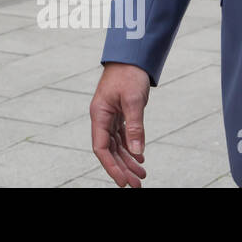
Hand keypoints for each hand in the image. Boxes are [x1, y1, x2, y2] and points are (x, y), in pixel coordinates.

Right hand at [89, 62, 149, 187]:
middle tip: (137, 184)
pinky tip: (140, 157)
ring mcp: (110, 116)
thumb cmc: (128, 75)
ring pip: (117, 145)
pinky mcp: (119, 114)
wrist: (131, 57)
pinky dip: (131, 148)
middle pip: (109, 150)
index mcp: (99, 115)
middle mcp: (102, 118)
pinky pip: (123, 136)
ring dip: (128, 161)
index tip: (123, 181)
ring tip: (142, 175)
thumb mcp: (134, 101)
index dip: (111, 167)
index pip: (101, 148)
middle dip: (122, 168)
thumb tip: (137, 151)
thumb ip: (135, 126)